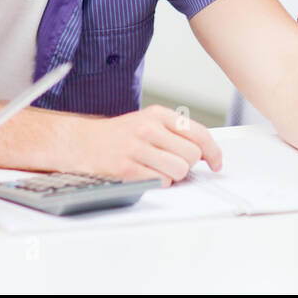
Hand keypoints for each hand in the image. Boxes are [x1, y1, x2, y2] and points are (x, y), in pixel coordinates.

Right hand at [71, 104, 221, 185]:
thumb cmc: (118, 135)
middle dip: (187, 165)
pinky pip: (160, 182)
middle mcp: (147, 129)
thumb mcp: (147, 122)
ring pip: (179, 171)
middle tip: (173, 163)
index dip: (213, 152)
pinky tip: (144, 173)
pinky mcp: (127, 169)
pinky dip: (157, 182)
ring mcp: (136, 149)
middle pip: (191, 156)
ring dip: (173, 176)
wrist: (81, 142)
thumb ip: (175, 133)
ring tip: (157, 169)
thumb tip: (204, 152)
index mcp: (157, 115)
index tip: (216, 162)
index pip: (198, 133)